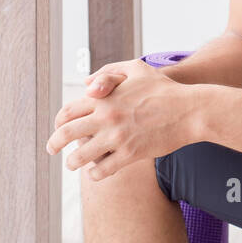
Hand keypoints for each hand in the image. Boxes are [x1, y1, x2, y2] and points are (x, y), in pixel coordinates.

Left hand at [46, 59, 194, 180]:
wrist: (190, 110)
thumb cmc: (164, 89)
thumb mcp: (136, 68)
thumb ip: (108, 72)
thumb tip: (86, 84)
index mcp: (104, 98)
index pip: (68, 112)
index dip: (58, 122)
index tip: (57, 129)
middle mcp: (106, 117)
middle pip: (66, 134)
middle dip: (54, 144)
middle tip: (51, 150)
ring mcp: (117, 137)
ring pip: (81, 156)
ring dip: (72, 163)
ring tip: (72, 165)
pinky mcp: (130, 154)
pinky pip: (103, 170)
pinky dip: (95, 174)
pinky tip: (95, 172)